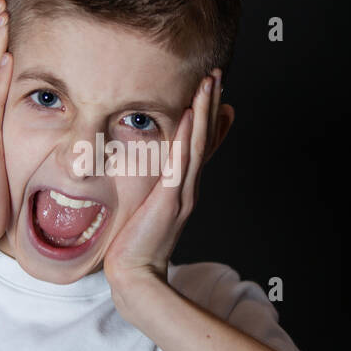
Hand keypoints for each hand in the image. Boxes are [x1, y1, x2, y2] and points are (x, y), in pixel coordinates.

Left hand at [103, 67, 223, 299]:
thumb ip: (149, 194)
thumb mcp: (144, 214)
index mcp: (182, 190)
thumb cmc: (133, 249)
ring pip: (198, 143)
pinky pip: (181, 161)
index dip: (209, 118)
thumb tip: (145, 181)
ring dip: (204, 111)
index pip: (200, 146)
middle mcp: (188, 188)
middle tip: (217, 74)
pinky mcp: (170, 199)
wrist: (135, 276)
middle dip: (211, 104)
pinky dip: (187, 136)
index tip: (215, 94)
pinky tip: (189, 114)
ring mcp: (182, 193)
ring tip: (209, 82)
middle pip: (205, 138)